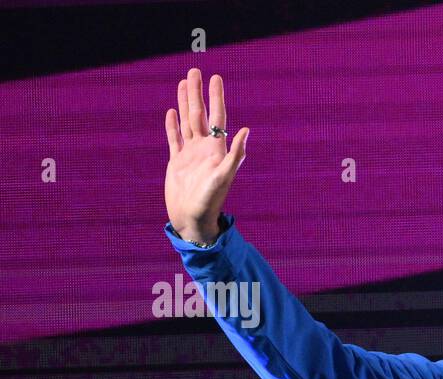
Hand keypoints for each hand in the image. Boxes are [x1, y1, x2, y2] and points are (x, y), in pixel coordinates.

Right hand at [164, 68, 249, 243]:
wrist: (193, 220)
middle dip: (197, 93)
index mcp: (216, 149)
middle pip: (200, 114)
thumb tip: (247, 130)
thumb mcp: (223, 177)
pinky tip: (171, 112)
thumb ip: (235, 154)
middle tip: (194, 71)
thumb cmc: (210, 202)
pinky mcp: (177, 163)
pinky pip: (174, 138)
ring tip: (183, 83)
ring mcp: (190, 154)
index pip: (217, 117)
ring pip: (187, 122)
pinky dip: (172, 125)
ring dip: (185, 102)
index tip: (215, 77)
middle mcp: (204, 149)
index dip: (216, 97)